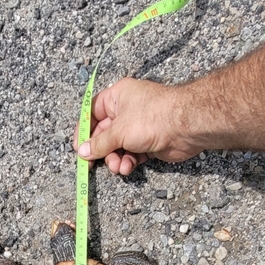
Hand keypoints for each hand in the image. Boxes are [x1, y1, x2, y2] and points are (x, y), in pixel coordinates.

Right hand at [72, 77, 200, 174]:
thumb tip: (83, 152)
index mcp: (117, 97)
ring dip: (115, 159)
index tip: (79, 147)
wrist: (186, 127)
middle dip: (101, 150)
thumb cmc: (151, 118)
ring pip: (117, 147)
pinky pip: (131, 154)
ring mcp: (138, 127)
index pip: (92, 112)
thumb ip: (99, 143)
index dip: (84, 130)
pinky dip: (128, 162)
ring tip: (118, 167)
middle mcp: (126, 110)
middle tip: (93, 164)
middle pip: (104, 133)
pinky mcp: (148, 143)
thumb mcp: (119, 131)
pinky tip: (128, 168)